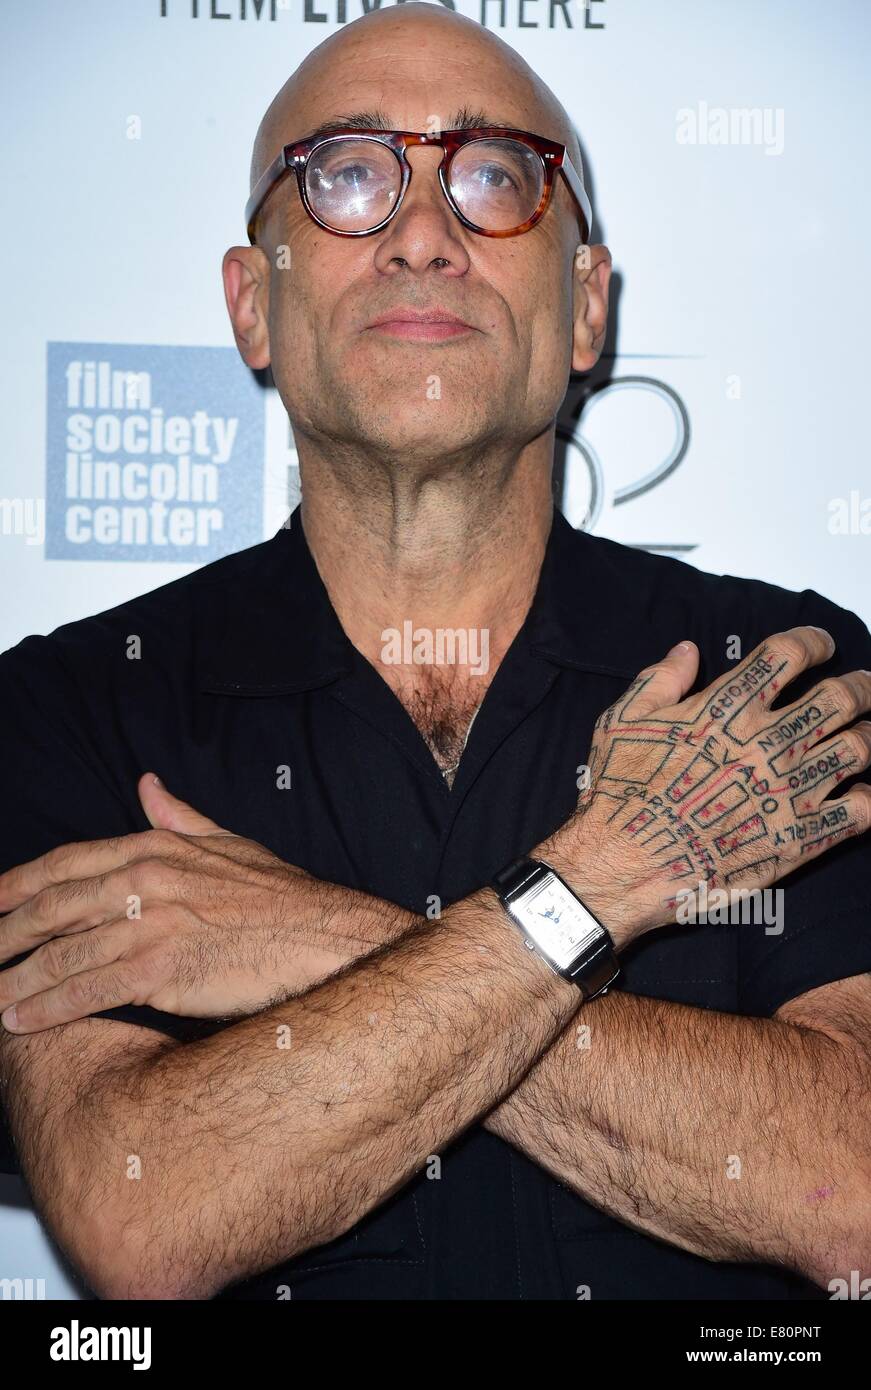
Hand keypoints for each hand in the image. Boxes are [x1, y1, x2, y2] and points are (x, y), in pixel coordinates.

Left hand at [0, 775, 380, 1031]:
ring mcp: (150, 923)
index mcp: (156, 847)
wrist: (322, 936)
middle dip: (4, 933)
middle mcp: (145, 879)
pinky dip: (47, 1008)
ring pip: (61, 953)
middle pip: (52, 907)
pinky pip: (88, 990)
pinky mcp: (161, 968)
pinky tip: (20, 1023)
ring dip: (14, 980)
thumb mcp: (229, 843)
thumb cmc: (281, 897)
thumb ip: (180, 817)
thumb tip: (146, 785)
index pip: (66, 862)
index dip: (18, 883)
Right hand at [544, 626, 870, 948]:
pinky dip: (868, 798)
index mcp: (727, 708)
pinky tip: (861, 793)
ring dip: (869, 735)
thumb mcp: (623, 721)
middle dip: (861, 685)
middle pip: (840, 697)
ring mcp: (788, 791)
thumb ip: (660, 679)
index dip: (813, 640)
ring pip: (857, 748)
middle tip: (864, 685)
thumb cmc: (619, 793)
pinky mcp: (798, 837)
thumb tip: (687, 650)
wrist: (624, 864)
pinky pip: (859, 812)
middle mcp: (766, 743)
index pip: (789, 654)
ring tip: (866, 733)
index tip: (822, 644)